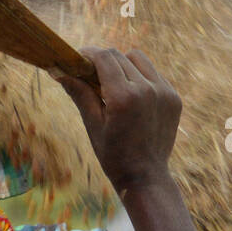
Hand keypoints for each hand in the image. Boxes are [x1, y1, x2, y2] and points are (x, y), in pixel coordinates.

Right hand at [55, 47, 181, 193]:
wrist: (146, 177)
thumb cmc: (113, 155)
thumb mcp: (93, 124)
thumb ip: (79, 93)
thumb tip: (57, 69)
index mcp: (124, 97)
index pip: (105, 57)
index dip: (89, 53)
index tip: (78, 58)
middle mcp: (147, 90)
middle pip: (120, 56)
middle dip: (102, 60)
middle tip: (90, 73)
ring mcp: (164, 92)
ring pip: (138, 59)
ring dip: (123, 64)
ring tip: (113, 84)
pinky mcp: (174, 98)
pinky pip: (154, 74)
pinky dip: (140, 76)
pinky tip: (132, 95)